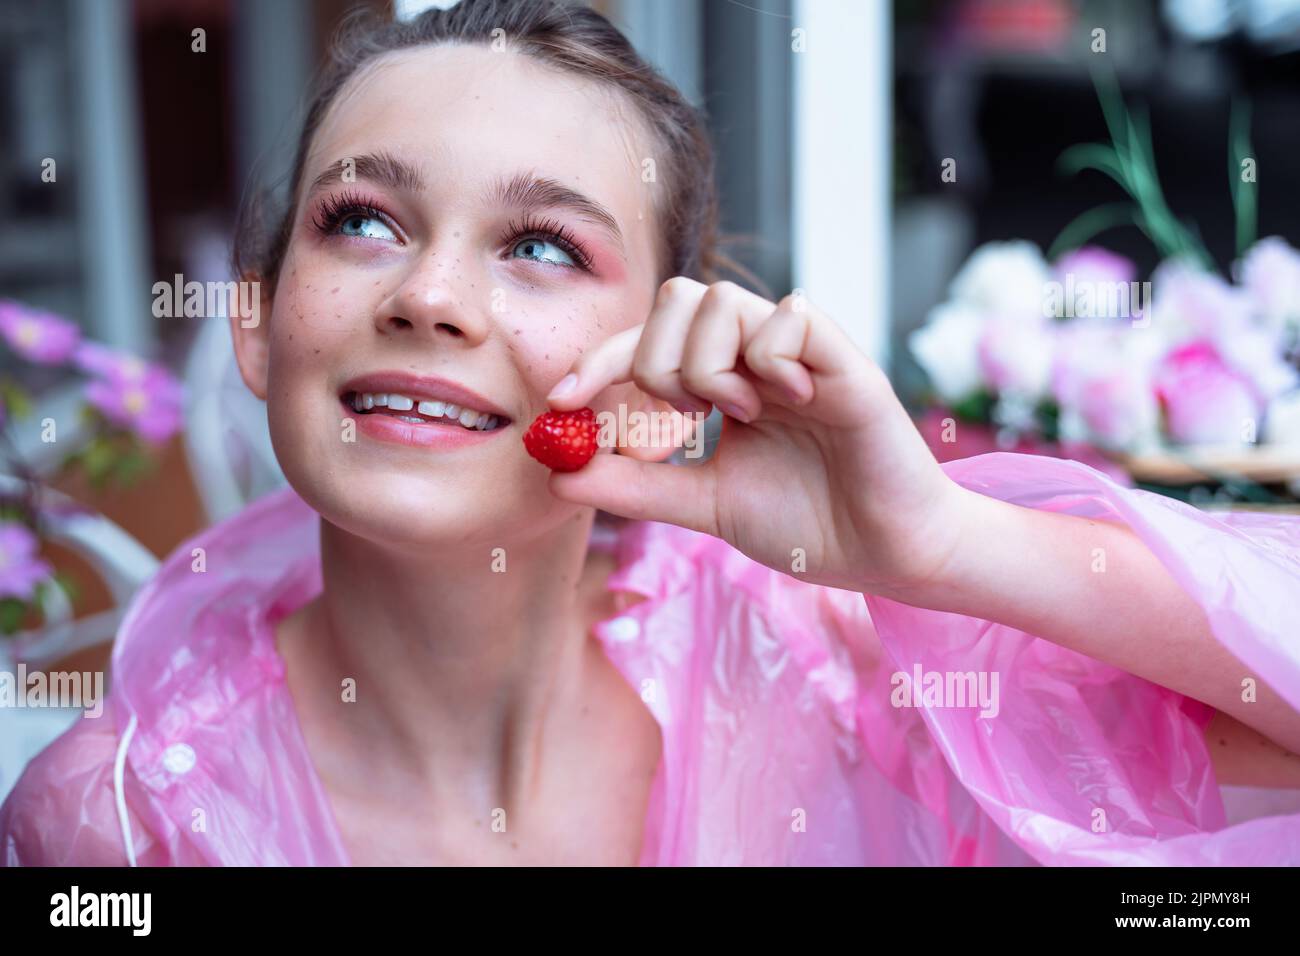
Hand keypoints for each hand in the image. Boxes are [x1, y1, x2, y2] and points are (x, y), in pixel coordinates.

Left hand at [544, 277, 968, 595]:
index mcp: (723, 381)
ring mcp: (799, 353)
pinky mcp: (844, 360)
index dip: (598, 362)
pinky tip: (788, 405)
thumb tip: (558, 475)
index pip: (647, 340)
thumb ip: (636, 487)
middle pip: (678, 297)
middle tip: (685, 417)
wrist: (883, 554)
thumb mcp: (704, 506)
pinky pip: (791, 317)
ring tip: (742, 417)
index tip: (562, 401)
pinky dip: (771, 360)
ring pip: (724, 301)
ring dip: (709, 365)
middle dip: (655, 361)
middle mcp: (756, 356)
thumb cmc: (806, 524)